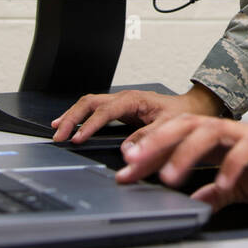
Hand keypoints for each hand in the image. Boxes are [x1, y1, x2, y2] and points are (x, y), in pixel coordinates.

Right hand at [50, 83, 223, 145]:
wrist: (190, 109)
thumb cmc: (182, 116)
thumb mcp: (168, 127)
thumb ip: (148, 137)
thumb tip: (127, 149)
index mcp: (134, 100)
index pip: (105, 110)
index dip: (90, 125)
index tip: (78, 138)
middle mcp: (124, 98)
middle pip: (89, 103)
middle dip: (72, 118)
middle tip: (59, 135)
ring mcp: (119, 102)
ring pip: (88, 104)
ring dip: (71, 116)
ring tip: (57, 129)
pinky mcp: (118, 109)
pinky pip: (93, 110)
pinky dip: (78, 116)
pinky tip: (69, 125)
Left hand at [114, 110, 247, 211]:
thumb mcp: (241, 187)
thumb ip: (216, 193)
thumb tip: (192, 204)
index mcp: (216, 141)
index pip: (174, 138)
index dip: (147, 151)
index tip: (124, 170)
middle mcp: (227, 132)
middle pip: (181, 127)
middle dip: (153, 146)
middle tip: (130, 167)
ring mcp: (246, 135)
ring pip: (207, 132)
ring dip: (184, 154)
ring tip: (167, 177)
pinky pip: (243, 153)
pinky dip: (228, 170)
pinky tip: (218, 187)